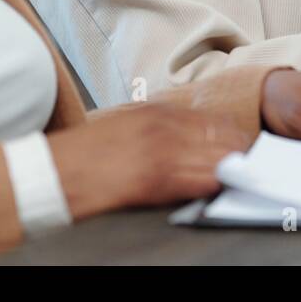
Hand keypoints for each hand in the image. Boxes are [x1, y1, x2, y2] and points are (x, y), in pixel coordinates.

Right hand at [49, 103, 251, 218]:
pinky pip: (200, 178)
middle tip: (250, 169)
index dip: (235, 137)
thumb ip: (161, 130)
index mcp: (157, 111)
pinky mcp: (155, 176)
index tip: (245, 150)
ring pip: (218, 157)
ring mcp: (162, 148)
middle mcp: (164, 124)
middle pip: (224, 136)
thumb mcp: (127, 126)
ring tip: (237, 181)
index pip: (216, 119)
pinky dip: (213, 184)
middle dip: (240, 154)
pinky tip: (217, 190)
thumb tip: (194, 145)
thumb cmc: (84, 156)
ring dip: (231, 171)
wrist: (50, 173)